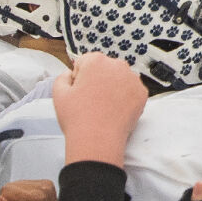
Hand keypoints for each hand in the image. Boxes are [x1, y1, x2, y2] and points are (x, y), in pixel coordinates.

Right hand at [0, 179, 56, 200]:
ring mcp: (46, 185)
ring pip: (17, 185)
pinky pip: (26, 184)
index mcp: (33, 198)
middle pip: (11, 186)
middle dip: (11, 200)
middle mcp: (42, 188)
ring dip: (18, 197)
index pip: (6, 190)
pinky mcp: (47, 183)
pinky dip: (25, 194)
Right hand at [54, 53, 145, 167]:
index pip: (85, 62)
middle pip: (104, 68)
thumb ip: (63, 76)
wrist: (98, 139)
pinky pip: (131, 91)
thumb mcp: (58, 92)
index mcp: (96, 61)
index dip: (80, 77)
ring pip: (119, 79)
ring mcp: (133, 79)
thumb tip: (70, 74)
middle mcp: (117, 66)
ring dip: (112, 87)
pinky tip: (114, 109)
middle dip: (98, 80)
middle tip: (91, 99)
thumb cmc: (78, 117)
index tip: (79, 90)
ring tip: (103, 106)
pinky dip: (124, 98)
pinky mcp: (142, 94)